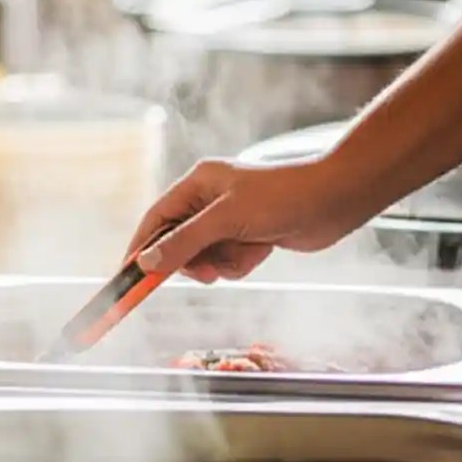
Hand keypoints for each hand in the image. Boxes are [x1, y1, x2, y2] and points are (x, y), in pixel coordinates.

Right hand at [124, 157, 369, 282]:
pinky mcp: (249, 237)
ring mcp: (230, 220)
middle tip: (203, 273)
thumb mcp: (226, 220)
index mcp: (198, 184)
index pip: (156, 220)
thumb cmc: (282, 197)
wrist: (334, 200)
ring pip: (204, 257)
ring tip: (242, 254)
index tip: (126, 277)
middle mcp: (210, 200)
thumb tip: (147, 264)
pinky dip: (240, 264)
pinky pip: (228, 262)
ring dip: (220, 264)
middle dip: (190, 261)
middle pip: (177, 243)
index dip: (140, 249)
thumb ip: (184, 243)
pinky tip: (261, 251)